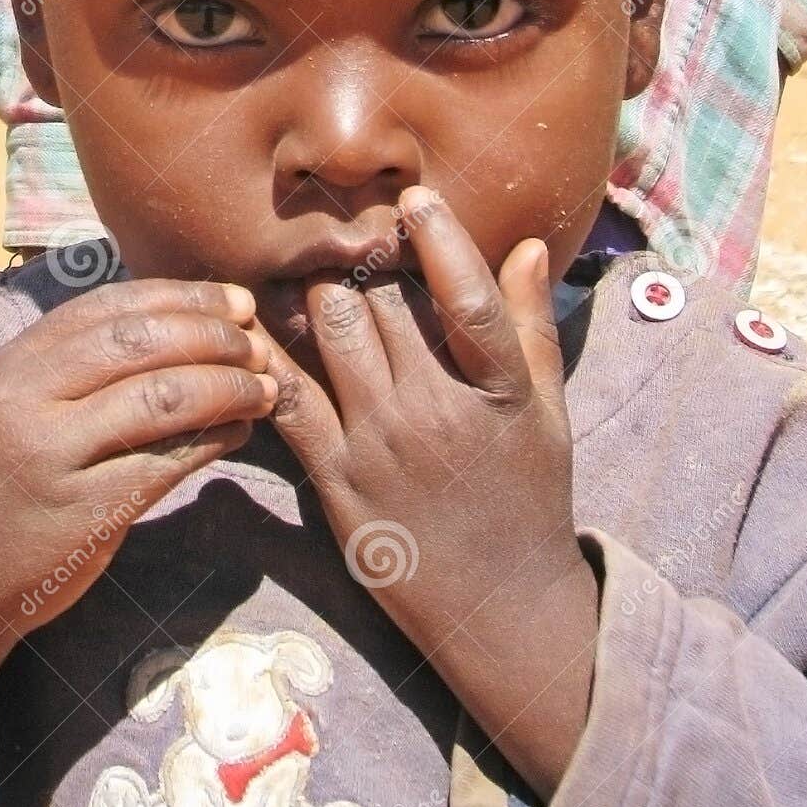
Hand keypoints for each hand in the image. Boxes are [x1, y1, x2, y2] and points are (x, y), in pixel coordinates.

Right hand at [0, 277, 276, 647]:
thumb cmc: (6, 478)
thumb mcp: (20, 402)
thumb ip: (80, 361)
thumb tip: (184, 316)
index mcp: (14, 362)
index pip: (111, 306)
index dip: (185, 297)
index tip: (237, 301)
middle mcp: (25, 400)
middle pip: (140, 343)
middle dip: (213, 337)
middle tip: (258, 345)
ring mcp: (51, 457)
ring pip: (161, 398)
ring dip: (227, 388)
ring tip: (264, 389)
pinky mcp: (82, 512)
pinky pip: (166, 462)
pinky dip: (215, 440)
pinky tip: (240, 432)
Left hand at [263, 187, 597, 796]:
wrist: (501, 608)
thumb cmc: (529, 500)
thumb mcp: (547, 415)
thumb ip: (531, 327)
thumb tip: (526, 245)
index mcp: (498, 393)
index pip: (466, 299)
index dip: (439, 239)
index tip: (414, 197)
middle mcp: (436, 412)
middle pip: (382, 303)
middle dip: (363, 264)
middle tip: (349, 242)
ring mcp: (381, 447)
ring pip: (330, 333)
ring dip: (317, 296)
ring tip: (314, 281)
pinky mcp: (336, 481)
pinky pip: (290, 400)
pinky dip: (270, 359)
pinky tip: (258, 331)